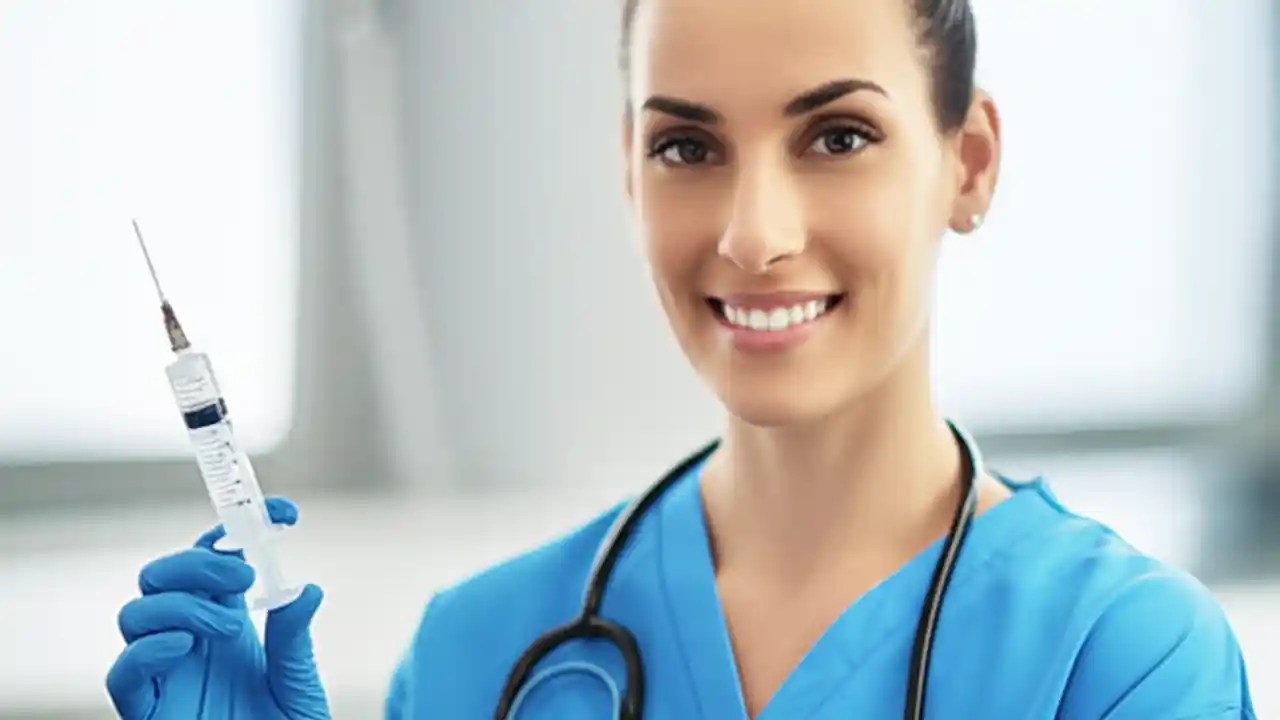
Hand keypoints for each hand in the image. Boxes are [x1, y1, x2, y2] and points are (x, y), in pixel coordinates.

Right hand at [106, 497, 329, 718]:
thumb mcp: (299, 683)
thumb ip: (294, 640)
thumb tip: (306, 588)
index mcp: (226, 621)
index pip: (214, 557)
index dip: (238, 527)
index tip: (285, 514)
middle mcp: (188, 639)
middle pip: (162, 573)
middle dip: (197, 560)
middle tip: (243, 577)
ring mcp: (163, 671)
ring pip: (137, 611)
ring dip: (181, 604)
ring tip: (228, 626)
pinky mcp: (144, 710)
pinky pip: (123, 672)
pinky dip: (149, 649)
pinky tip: (187, 647)